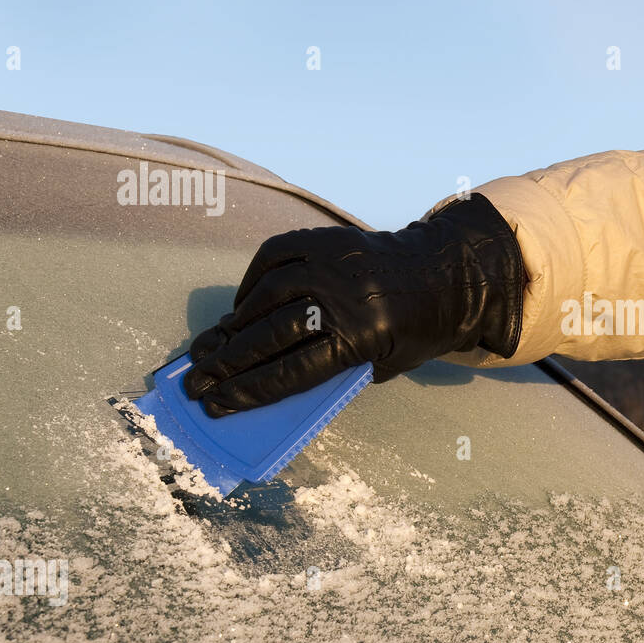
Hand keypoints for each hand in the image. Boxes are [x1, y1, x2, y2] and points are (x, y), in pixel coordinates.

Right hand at [182, 193, 525, 415]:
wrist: (447, 274)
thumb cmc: (418, 330)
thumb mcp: (384, 364)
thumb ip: (333, 373)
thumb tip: (269, 381)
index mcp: (360, 336)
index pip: (291, 371)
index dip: (249, 391)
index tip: (216, 403)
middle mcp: (341, 296)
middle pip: (269, 335)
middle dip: (227, 363)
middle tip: (196, 381)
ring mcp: (330, 262)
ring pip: (265, 295)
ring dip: (234, 325)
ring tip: (213, 348)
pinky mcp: (325, 239)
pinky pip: (273, 257)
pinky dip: (251, 281)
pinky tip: (241, 306)